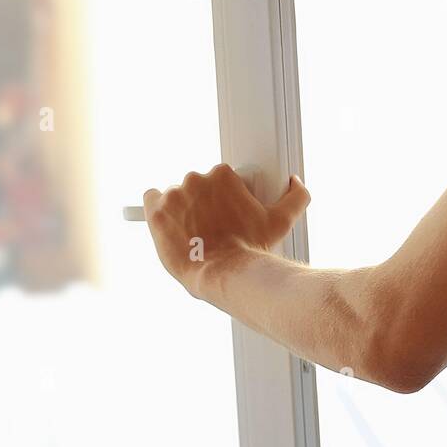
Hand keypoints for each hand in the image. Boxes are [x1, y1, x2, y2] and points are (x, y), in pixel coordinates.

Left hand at [142, 165, 310, 301]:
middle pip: (195, 185)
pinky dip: (156, 210)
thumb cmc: (251, 247)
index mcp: (223, 174)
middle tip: (209, 225)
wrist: (225, 272)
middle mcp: (196, 179)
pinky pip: (150, 200)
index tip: (223, 212)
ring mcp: (174, 196)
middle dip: (201, 202)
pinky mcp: (156, 213)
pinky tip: (167, 224)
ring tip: (190, 231)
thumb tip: (295, 182)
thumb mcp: (282, 221)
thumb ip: (296, 197)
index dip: (220, 196)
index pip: (217, 178)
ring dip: (180, 208)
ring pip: (173, 194)